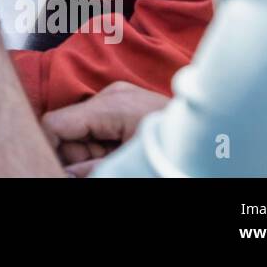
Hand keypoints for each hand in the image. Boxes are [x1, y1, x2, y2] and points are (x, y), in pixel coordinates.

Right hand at [40, 81, 170, 175]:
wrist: (218, 133)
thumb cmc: (177, 149)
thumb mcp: (129, 163)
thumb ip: (92, 168)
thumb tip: (65, 173)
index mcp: (109, 106)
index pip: (55, 122)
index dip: (49, 147)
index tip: (56, 169)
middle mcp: (110, 94)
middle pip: (68, 127)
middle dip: (75, 153)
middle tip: (100, 168)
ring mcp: (118, 95)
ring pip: (82, 127)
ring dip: (90, 150)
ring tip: (118, 159)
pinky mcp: (125, 101)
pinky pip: (98, 123)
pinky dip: (102, 142)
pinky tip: (120, 150)